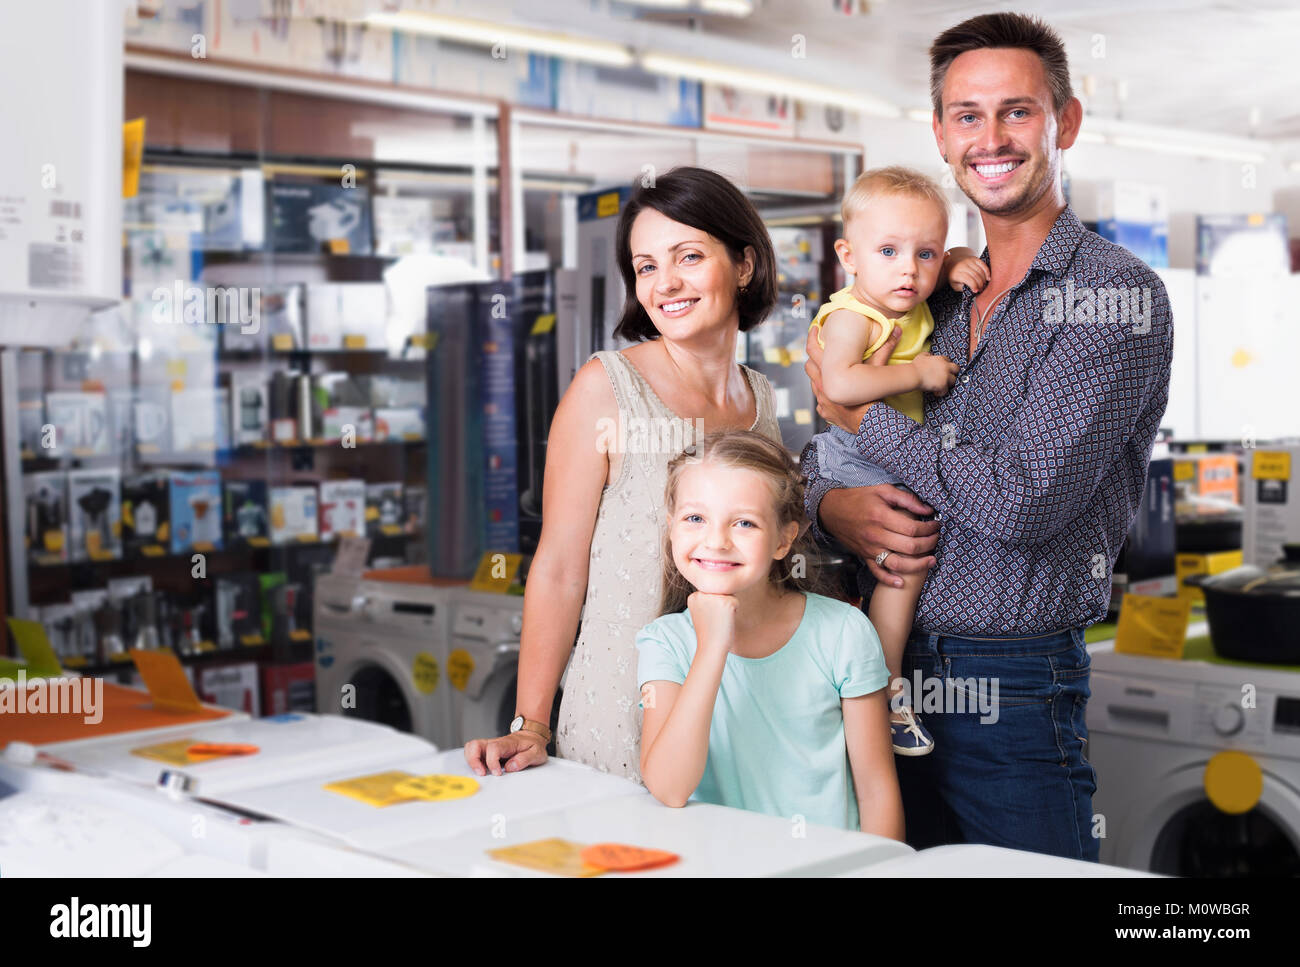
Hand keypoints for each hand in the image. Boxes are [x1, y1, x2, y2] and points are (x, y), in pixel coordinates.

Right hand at [464, 729, 547, 776]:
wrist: (531, 737)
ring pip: (471, 747)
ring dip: (471, 761)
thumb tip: (511, 767)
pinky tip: (481, 769)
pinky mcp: (487, 751)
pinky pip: (473, 752)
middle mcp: (495, 743)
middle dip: (473, 760)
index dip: (492, 762)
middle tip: (482, 773)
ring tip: (480, 772)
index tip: (497, 773)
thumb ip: (524, 759)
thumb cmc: (533, 745)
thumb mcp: (536, 752)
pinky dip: (472, 761)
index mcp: (508, 743)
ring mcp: (490, 746)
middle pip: (475, 745)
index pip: (493, 749)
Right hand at [686, 591, 737, 653]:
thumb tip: (716, 588)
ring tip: (719, 621)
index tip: (707, 618)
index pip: (710, 593)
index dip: (712, 607)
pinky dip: (734, 612)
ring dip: (727, 608)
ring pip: (728, 596)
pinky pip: (736, 602)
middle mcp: (702, 593)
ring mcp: (714, 596)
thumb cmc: (708, 633)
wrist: (711, 647)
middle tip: (714, 621)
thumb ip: (705, 599)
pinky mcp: (727, 601)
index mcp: (693, 596)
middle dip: (720, 606)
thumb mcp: (700, 612)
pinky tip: (725, 621)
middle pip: (719, 592)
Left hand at [805, 325, 901, 431]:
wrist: (868, 422)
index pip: (812, 351)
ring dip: (818, 377)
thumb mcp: (876, 369)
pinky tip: (831, 395)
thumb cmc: (869, 397)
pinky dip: (824, 397)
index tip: (814, 330)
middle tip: (816, 351)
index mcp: (828, 372)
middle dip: (812, 359)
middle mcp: (821, 386)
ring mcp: (821, 400)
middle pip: (809, 367)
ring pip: (813, 384)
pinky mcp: (825, 412)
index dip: (812, 338)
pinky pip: (820, 403)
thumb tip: (896, 332)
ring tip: (825, 372)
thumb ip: (884, 349)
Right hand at [818, 485, 938, 588]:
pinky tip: (901, 582)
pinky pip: (877, 572)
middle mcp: (876, 536)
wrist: (831, 510)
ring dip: (917, 565)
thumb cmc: (858, 498)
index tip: (936, 525)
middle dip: (929, 544)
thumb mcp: (882, 491)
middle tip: (936, 539)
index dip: (929, 528)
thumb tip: (927, 508)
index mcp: (881, 517)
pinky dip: (889, 580)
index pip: (912, 529)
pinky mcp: (865, 556)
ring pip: (897, 564)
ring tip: (931, 560)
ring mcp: (870, 549)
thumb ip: (906, 499)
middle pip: (909, 547)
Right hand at [911, 353, 959, 395]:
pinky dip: (941, 392)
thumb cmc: (915, 366)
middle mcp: (945, 366)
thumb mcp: (922, 356)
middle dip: (953, 373)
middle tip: (946, 377)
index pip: (948, 360)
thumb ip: (928, 355)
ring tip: (941, 386)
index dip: (945, 365)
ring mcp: (945, 376)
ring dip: (948, 383)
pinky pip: (946, 390)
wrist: (913, 375)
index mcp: (940, 359)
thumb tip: (930, 355)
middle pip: (956, 369)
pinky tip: (936, 393)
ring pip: (953, 380)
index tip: (942, 369)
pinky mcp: (943, 385)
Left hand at [946, 255, 989, 292]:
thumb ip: (962, 288)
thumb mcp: (954, 285)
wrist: (953, 264)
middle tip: (981, 289)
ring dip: (984, 279)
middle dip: (980, 283)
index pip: (968, 279)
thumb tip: (972, 289)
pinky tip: (988, 278)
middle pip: (975, 275)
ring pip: (980, 271)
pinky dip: (987, 272)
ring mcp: (968, 261)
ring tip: (983, 284)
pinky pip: (983, 265)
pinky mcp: (974, 258)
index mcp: (956, 273)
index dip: (974, 286)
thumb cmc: (954, 276)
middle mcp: (962, 266)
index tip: (976, 291)